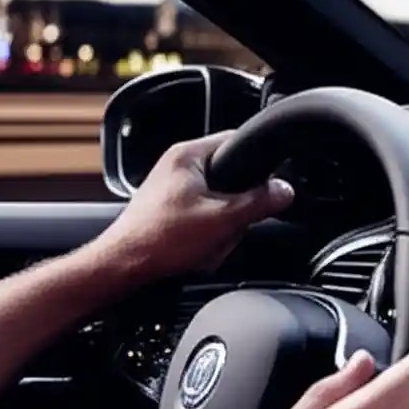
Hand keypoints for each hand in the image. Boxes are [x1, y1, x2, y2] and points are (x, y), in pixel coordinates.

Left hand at [88, 131, 293, 282]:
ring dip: (221, 227)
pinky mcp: (169, 210)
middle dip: (235, 209)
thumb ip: (258, 202)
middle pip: (231, 178)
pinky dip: (206, 235)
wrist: (124, 267)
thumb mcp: (222, 220)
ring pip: (219, 203)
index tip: (269, 186)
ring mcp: (172, 188)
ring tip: (207, 242)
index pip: (237, 141)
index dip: (259, 164)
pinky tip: (198, 250)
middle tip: (227, 226)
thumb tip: (284, 190)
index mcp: (188, 155)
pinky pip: (203, 217)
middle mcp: (178, 165)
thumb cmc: (160, 239)